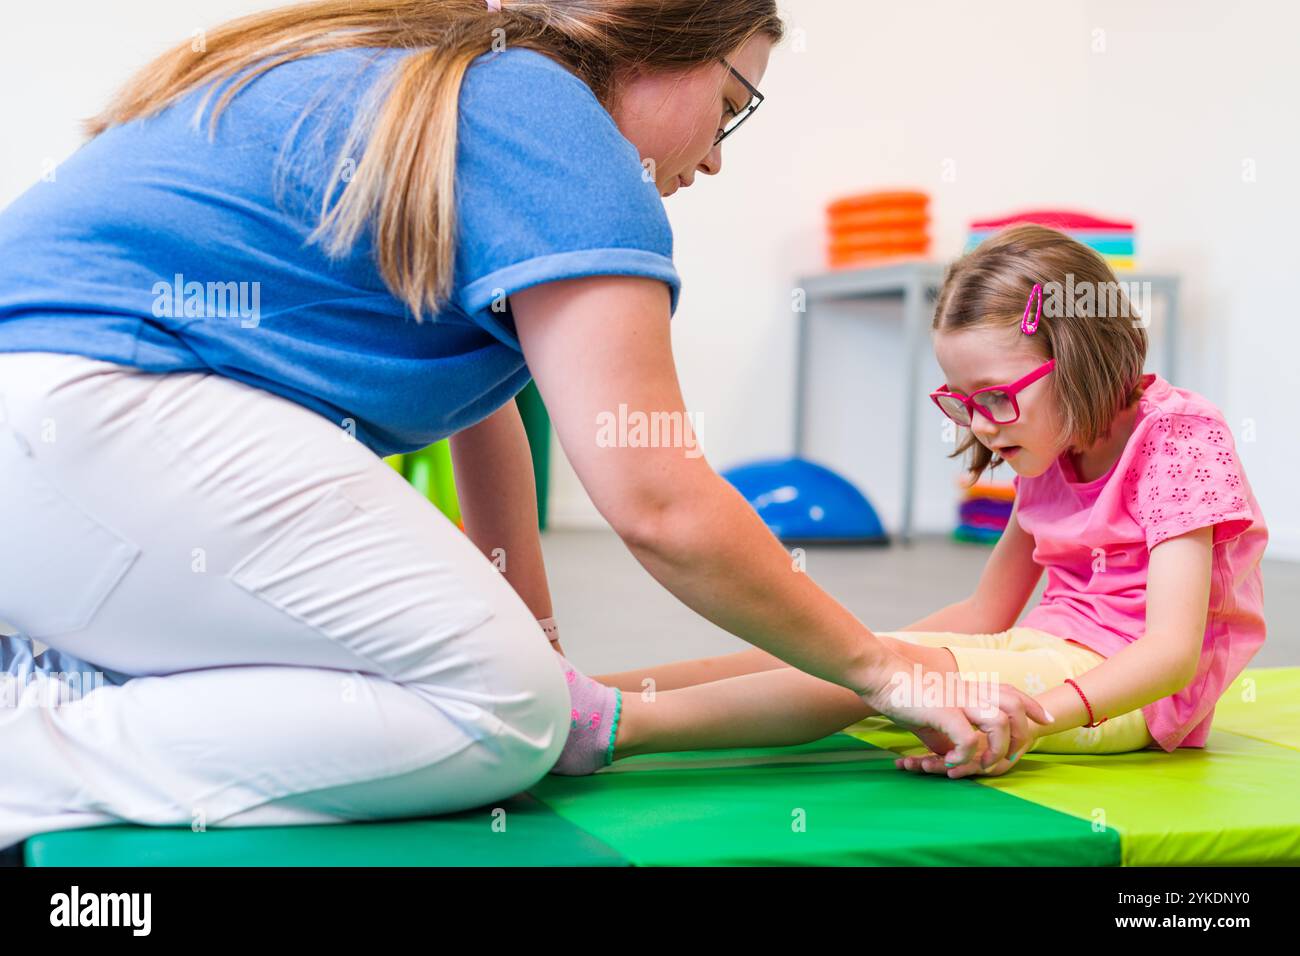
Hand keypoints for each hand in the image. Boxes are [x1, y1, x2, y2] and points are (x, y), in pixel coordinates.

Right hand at [859, 657, 1050, 777]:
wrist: (879, 675)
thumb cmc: (901, 692)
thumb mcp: (930, 714)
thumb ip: (946, 732)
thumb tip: (950, 752)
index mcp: (968, 688)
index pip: (1011, 692)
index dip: (1031, 705)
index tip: (1044, 719)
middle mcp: (969, 691)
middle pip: (1015, 707)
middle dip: (1021, 734)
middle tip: (1012, 756)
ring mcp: (958, 700)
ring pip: (1000, 722)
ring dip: (996, 749)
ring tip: (982, 763)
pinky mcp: (944, 712)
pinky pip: (968, 739)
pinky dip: (965, 755)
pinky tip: (951, 762)